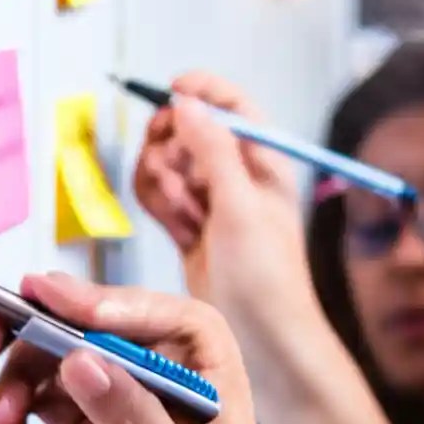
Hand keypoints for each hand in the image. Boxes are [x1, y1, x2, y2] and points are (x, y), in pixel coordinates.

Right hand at [133, 72, 310, 319]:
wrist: (259, 333)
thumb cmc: (265, 275)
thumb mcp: (240, 206)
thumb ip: (213, 150)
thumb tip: (186, 103)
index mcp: (262, 161)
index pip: (232, 106)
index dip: (202, 91)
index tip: (170, 90)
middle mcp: (235, 175)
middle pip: (186, 131)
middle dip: (170, 149)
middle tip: (172, 175)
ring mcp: (209, 200)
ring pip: (165, 165)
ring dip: (163, 186)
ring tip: (185, 218)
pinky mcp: (188, 224)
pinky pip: (158, 197)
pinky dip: (158, 207)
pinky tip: (177, 230)